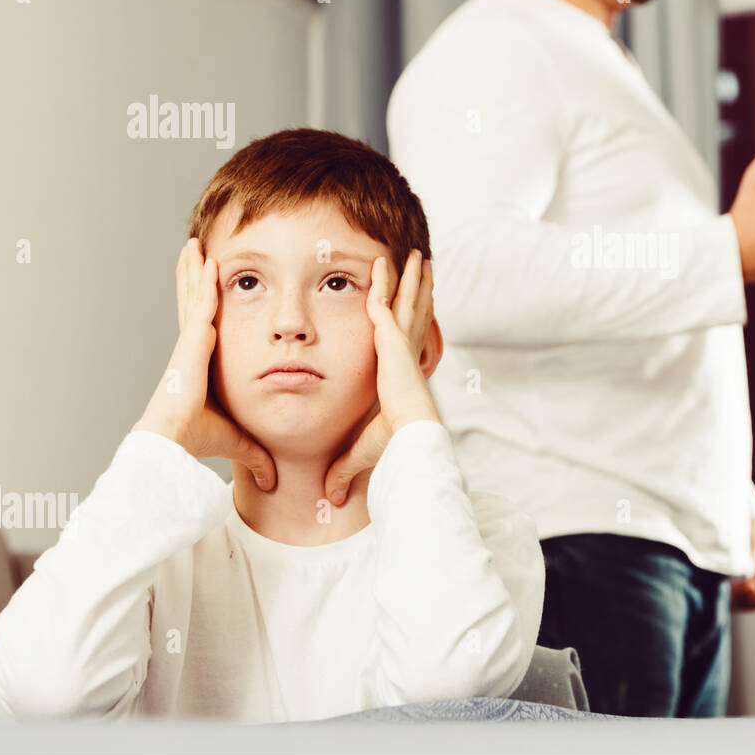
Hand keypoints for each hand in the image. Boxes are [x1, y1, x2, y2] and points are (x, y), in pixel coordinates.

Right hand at [131, 238, 276, 490]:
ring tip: (196, 244)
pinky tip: (209, 261)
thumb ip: (255, 453)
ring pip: (193, 296)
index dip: (204, 302)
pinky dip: (204, 282)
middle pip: (194, 302)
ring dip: (195, 270)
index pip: (205, 325)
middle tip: (197, 251)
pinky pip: (201, 305)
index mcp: (200, 363)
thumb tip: (273, 480)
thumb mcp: (236, 440)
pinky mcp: (192, 342)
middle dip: (194, 277)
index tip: (209, 284)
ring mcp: (190, 342)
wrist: (172, 441)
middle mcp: (193, 348)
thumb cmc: (196, 441)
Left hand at [324, 250, 440, 506]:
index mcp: (403, 373)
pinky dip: (384, 280)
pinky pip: (384, 300)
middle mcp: (407, 352)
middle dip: (421, 289)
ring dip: (410, 277)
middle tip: (425, 268)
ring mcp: (401, 341)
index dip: (413, 323)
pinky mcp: (390, 335)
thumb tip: (329, 498)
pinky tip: (382, 261)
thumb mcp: (362, 449)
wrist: (408, 432)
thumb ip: (344, 467)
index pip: (408, 341)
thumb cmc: (394, 442)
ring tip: (416, 256)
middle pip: (417, 312)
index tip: (415, 309)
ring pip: (407, 300)